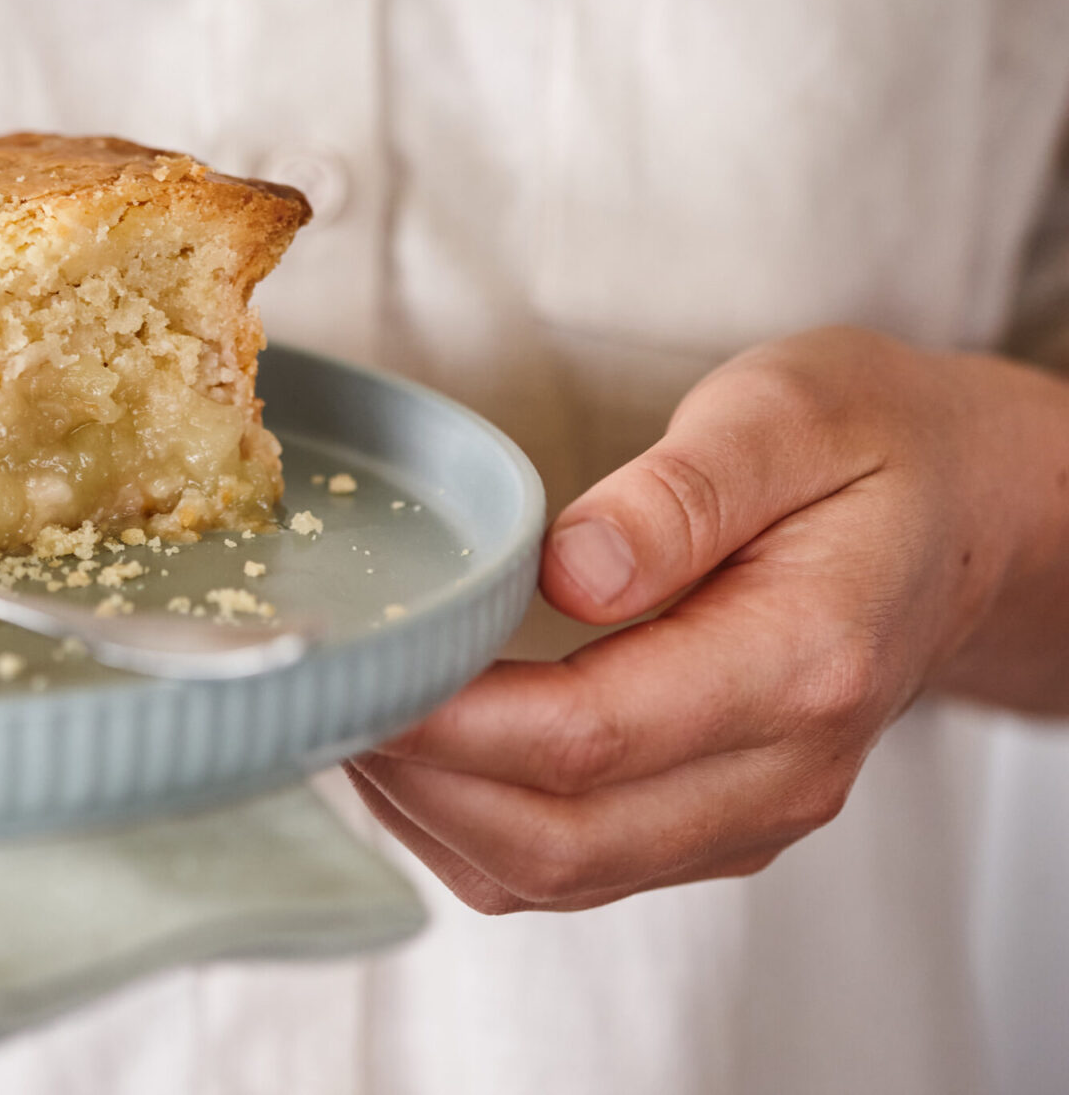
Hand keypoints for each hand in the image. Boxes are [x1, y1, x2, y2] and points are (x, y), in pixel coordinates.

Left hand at [348, 327, 1068, 912]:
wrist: (966, 513)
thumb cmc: (873, 445)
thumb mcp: (789, 412)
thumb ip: (681, 493)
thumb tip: (566, 571)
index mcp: (804, 661)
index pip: (594, 737)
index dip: (451, 722)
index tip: (354, 668)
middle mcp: (785, 769)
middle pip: (563, 840)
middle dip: (417, 782)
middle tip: (321, 696)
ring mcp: (752, 813)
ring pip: (557, 874)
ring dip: (432, 814)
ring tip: (349, 712)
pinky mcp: (716, 822)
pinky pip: (573, 870)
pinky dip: (471, 829)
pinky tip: (415, 748)